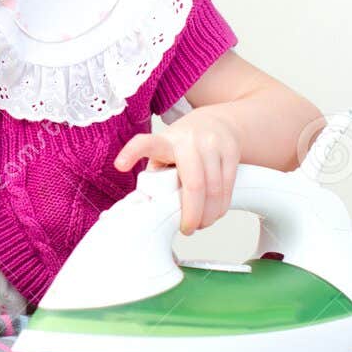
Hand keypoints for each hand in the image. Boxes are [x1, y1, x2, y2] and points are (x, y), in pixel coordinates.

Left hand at [112, 111, 240, 235]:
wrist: (219, 121)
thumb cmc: (185, 144)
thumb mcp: (165, 152)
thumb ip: (156, 175)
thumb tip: (144, 207)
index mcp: (166, 141)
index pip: (146, 143)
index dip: (132, 152)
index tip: (119, 165)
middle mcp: (189, 140)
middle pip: (194, 184)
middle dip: (192, 214)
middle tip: (187, 229)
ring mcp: (213, 144)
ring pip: (214, 189)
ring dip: (208, 214)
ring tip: (201, 223)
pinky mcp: (232, 151)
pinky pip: (227, 186)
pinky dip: (221, 206)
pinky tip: (214, 213)